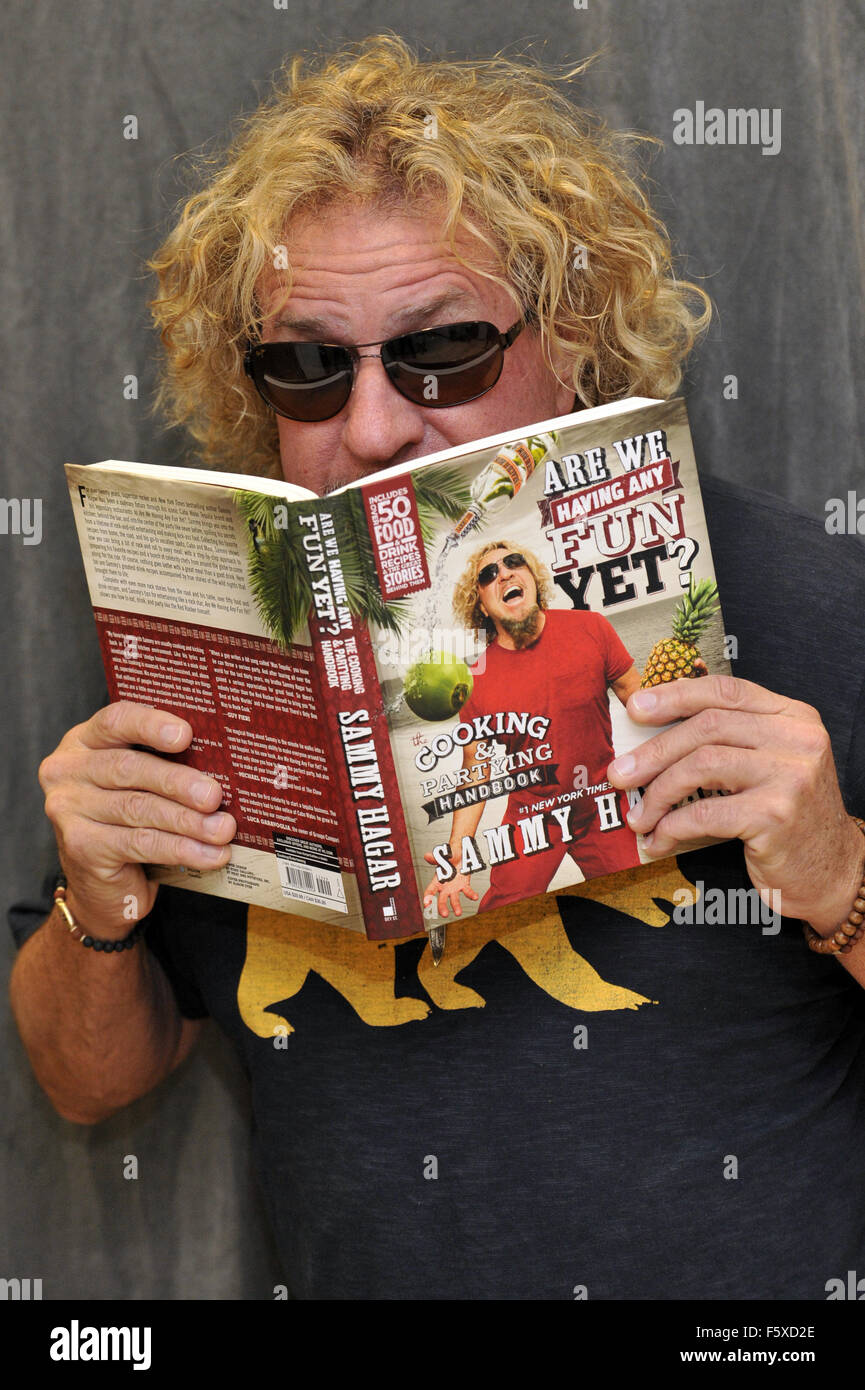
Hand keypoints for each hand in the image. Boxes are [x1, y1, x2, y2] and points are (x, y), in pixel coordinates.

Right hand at [39, 701, 235, 936]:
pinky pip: (140, 843)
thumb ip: (165, 765)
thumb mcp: (140, 784)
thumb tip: (222, 769)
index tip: (186, 735)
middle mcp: (68, 770)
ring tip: (222, 829)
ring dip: (188, 820)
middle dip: (178, 782)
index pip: (116, 721)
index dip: (151, 724)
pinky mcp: (80, 846)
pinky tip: (210, 855)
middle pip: (129, 768)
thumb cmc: (128, 821)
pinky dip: (181, 849)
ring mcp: (68, 809)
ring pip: (138, 808)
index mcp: (85, 741)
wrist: (101, 883)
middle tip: (215, 796)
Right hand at [423, 850, 478, 918]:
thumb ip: (435, 858)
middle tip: (444, 914)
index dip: (427, 898)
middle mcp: (445, 887)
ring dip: (456, 906)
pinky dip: (471, 894)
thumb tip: (427, 856)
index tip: (427, 905)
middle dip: (442, 907)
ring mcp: (455, 888)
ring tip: (458, 912)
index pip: (430, 891)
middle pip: (441, 899)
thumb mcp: (441, 856)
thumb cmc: (449, 855)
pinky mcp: (464, 885)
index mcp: (437, 881)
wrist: (460, 853)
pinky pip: (468, 891)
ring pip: (454, 899)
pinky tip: (474, 897)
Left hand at [607, 675, 862, 932]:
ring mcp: (791, 776)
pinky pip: (705, 813)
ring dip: (657, 792)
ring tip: (637, 815)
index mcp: (793, 716)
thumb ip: (729, 740)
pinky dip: (672, 827)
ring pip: (702, 765)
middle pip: (708, 727)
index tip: (636, 708)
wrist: (833, 873)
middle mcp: (798, 738)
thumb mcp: (769, 765)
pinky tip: (658, 840)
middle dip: (654, 751)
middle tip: (619, 773)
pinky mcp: (777, 816)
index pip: (726, 691)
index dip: (675, 694)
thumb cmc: (786, 817)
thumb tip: (650, 732)